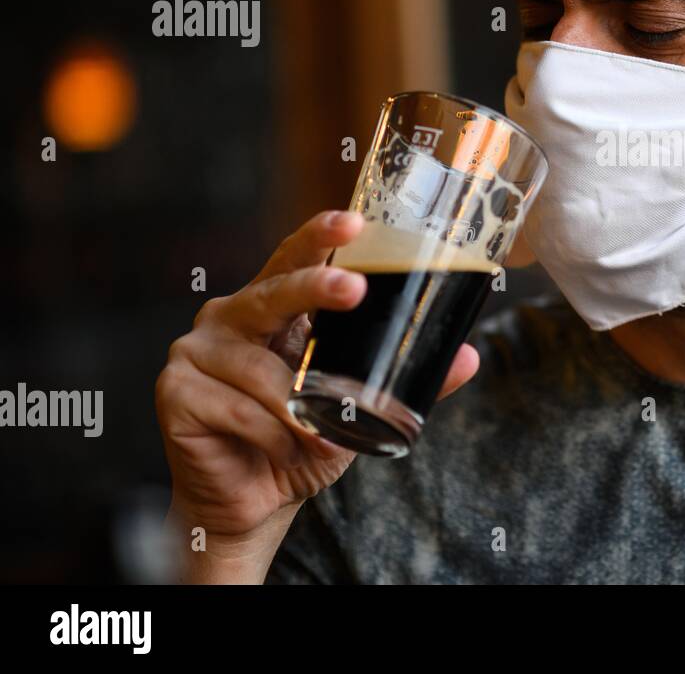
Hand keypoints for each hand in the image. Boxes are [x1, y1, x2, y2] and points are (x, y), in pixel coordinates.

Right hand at [156, 210, 479, 579]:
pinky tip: (283, 448)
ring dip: (298, 406)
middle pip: (273, 292)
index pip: (293, 258)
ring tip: (322, 435)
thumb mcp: (358, 407)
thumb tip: (470, 358)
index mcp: (271, 306)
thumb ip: (406, 379)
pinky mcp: (176, 392)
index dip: (320, 236)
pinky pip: (237, 408)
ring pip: (260, 369)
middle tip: (355, 290)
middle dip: (315, 288)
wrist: (252, 501)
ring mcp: (195, 351)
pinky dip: (272, 433)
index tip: (354, 222)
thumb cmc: (300, 440)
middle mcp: (230, 317)